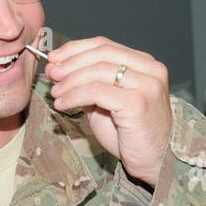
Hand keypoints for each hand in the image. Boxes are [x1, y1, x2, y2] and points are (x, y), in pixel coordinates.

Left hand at [47, 36, 172, 186]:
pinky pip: (97, 92)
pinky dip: (74, 96)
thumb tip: (57, 68)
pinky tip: (63, 104)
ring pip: (98, 71)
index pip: (105, 45)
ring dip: (70, 81)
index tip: (54, 59)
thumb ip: (88, 83)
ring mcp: (146, 85)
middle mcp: (150, 70)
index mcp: (145, 64)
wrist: (154, 160)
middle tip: (52, 74)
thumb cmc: (130, 134)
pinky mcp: (137, 103)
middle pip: (101, 54)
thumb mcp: (106, 102)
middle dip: (71, 62)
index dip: (75, 49)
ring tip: (55, 93)